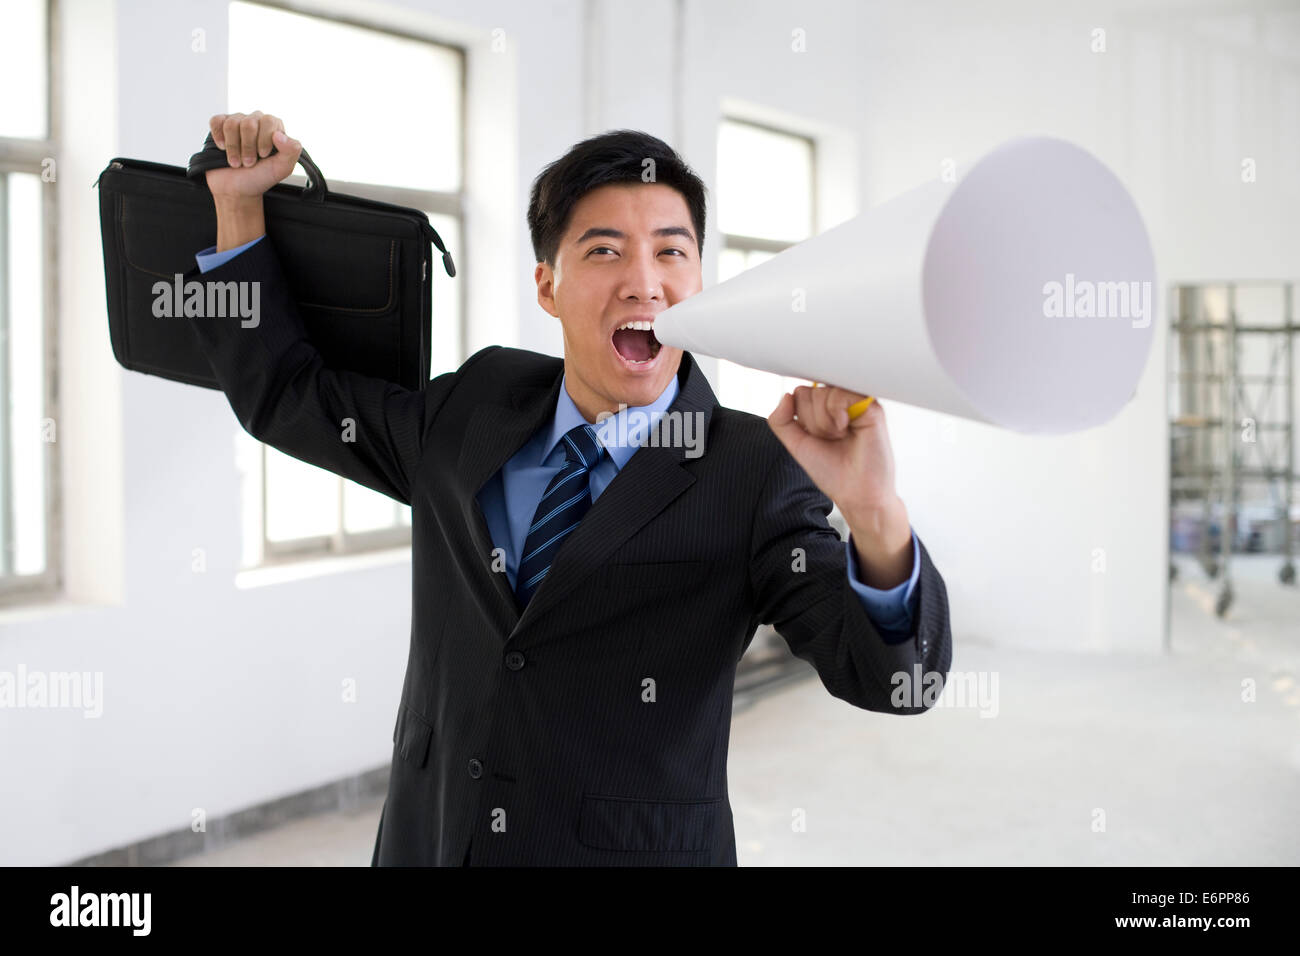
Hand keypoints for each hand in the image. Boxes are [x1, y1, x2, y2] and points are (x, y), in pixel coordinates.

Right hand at [203, 111, 301, 199]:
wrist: (237, 188)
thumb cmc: (260, 177)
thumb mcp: (282, 169)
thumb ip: (291, 151)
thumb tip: (280, 135)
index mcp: (274, 128)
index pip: (269, 121)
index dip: (264, 140)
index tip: (263, 156)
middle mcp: (256, 120)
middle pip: (249, 123)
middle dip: (248, 147)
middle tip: (249, 163)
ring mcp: (237, 121)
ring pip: (231, 124)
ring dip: (233, 148)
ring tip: (237, 161)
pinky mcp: (220, 125)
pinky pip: (216, 121)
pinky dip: (218, 137)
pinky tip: (223, 148)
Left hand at [768, 384, 911, 586]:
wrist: (857, 493)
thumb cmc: (833, 471)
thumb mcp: (797, 444)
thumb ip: (781, 421)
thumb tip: (785, 395)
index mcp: (826, 408)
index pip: (800, 393)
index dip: (803, 418)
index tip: (818, 438)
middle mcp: (842, 402)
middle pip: (809, 391)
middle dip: (813, 422)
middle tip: (833, 439)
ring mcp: (857, 402)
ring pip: (822, 392)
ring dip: (824, 422)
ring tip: (841, 436)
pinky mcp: (870, 405)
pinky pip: (840, 393)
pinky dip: (836, 414)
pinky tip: (847, 429)